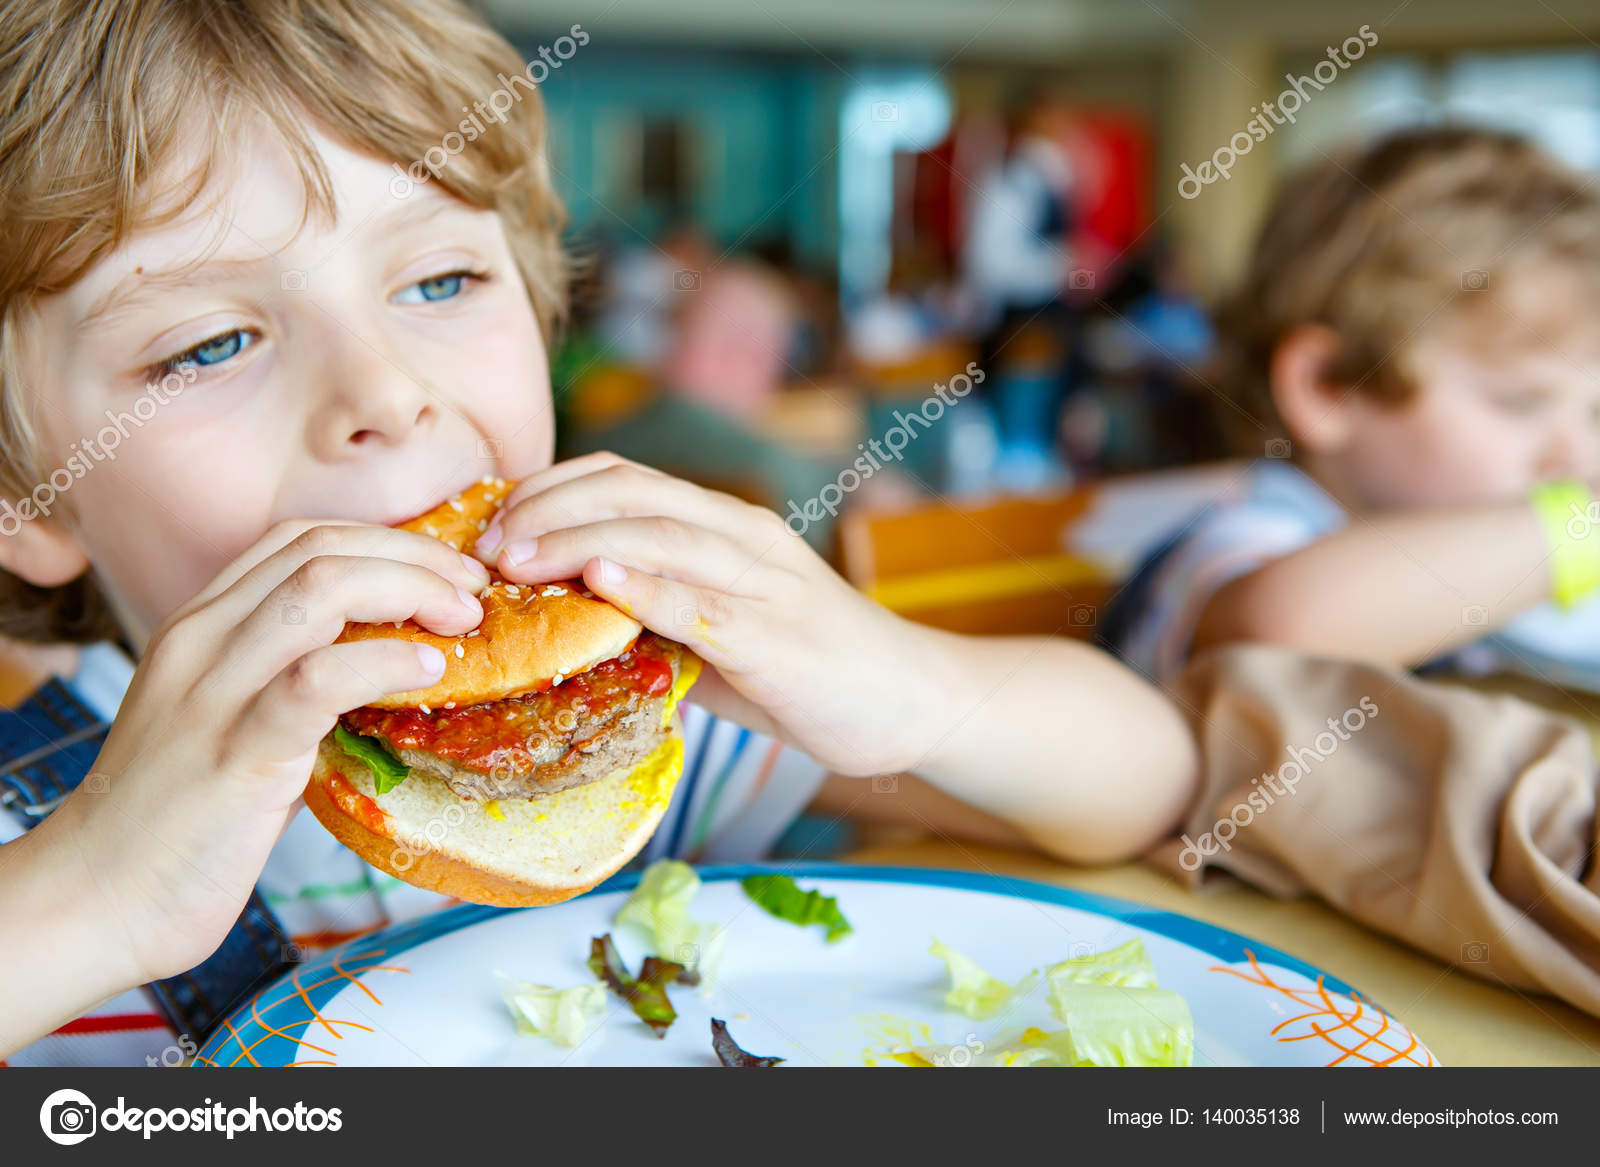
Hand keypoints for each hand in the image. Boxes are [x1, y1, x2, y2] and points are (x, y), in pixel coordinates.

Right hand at [52, 520, 489, 986]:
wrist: (96, 899)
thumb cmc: (179, 819)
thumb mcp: (232, 722)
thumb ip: (292, 682)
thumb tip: (391, 663)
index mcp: (200, 627)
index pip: (299, 539)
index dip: (386, 541)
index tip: (447, 572)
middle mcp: (201, 643)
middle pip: (320, 551)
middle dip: (413, 558)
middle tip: (473, 594)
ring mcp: (212, 695)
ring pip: (318, 591)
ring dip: (410, 592)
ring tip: (463, 623)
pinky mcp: (233, 755)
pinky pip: (316, 680)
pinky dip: (383, 662)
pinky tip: (428, 670)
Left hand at [474, 453, 942, 775]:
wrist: (910, 701)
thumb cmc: (807, 670)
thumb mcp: (719, 632)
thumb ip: (655, 615)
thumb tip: (565, 625)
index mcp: (725, 527)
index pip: (624, 479)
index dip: (550, 490)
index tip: (492, 522)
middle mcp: (743, 538)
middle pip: (632, 493)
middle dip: (548, 509)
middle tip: (486, 545)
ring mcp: (764, 583)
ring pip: (661, 535)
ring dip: (578, 540)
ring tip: (515, 559)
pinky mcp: (778, 637)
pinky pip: (705, 603)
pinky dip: (649, 586)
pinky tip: (600, 580)